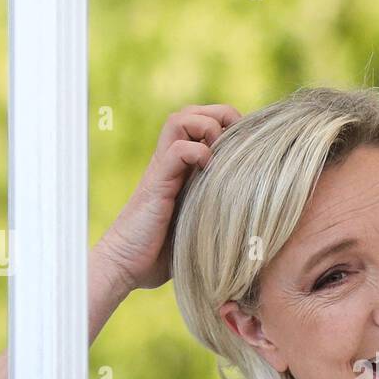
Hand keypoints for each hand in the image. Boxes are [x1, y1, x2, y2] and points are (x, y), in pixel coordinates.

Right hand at [94, 103, 242, 292]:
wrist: (124, 266)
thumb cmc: (161, 256)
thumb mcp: (198, 229)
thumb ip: (218, 216)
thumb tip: (254, 231)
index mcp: (182, 169)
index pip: (202, 123)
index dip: (228, 125)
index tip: (247, 145)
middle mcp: (170, 163)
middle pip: (191, 112)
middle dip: (220, 115)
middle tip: (238, 140)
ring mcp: (162, 171)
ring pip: (180, 120)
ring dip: (207, 126)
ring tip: (220, 151)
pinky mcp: (157, 184)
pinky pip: (177, 150)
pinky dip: (198, 152)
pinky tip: (208, 171)